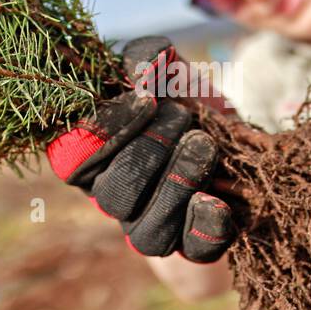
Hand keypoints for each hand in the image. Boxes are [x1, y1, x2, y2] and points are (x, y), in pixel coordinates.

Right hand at [46, 36, 236, 262]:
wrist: (239, 147)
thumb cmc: (188, 105)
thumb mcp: (169, 73)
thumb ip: (149, 59)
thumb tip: (145, 64)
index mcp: (93, 159)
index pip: (71, 160)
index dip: (105, 131)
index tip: (145, 98)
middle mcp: (114, 199)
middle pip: (112, 195)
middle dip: (150, 150)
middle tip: (181, 116)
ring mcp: (150, 228)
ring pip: (147, 231)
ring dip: (178, 180)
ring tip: (204, 143)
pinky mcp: (192, 248)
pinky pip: (192, 251)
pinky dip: (204, 225)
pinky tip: (215, 198)